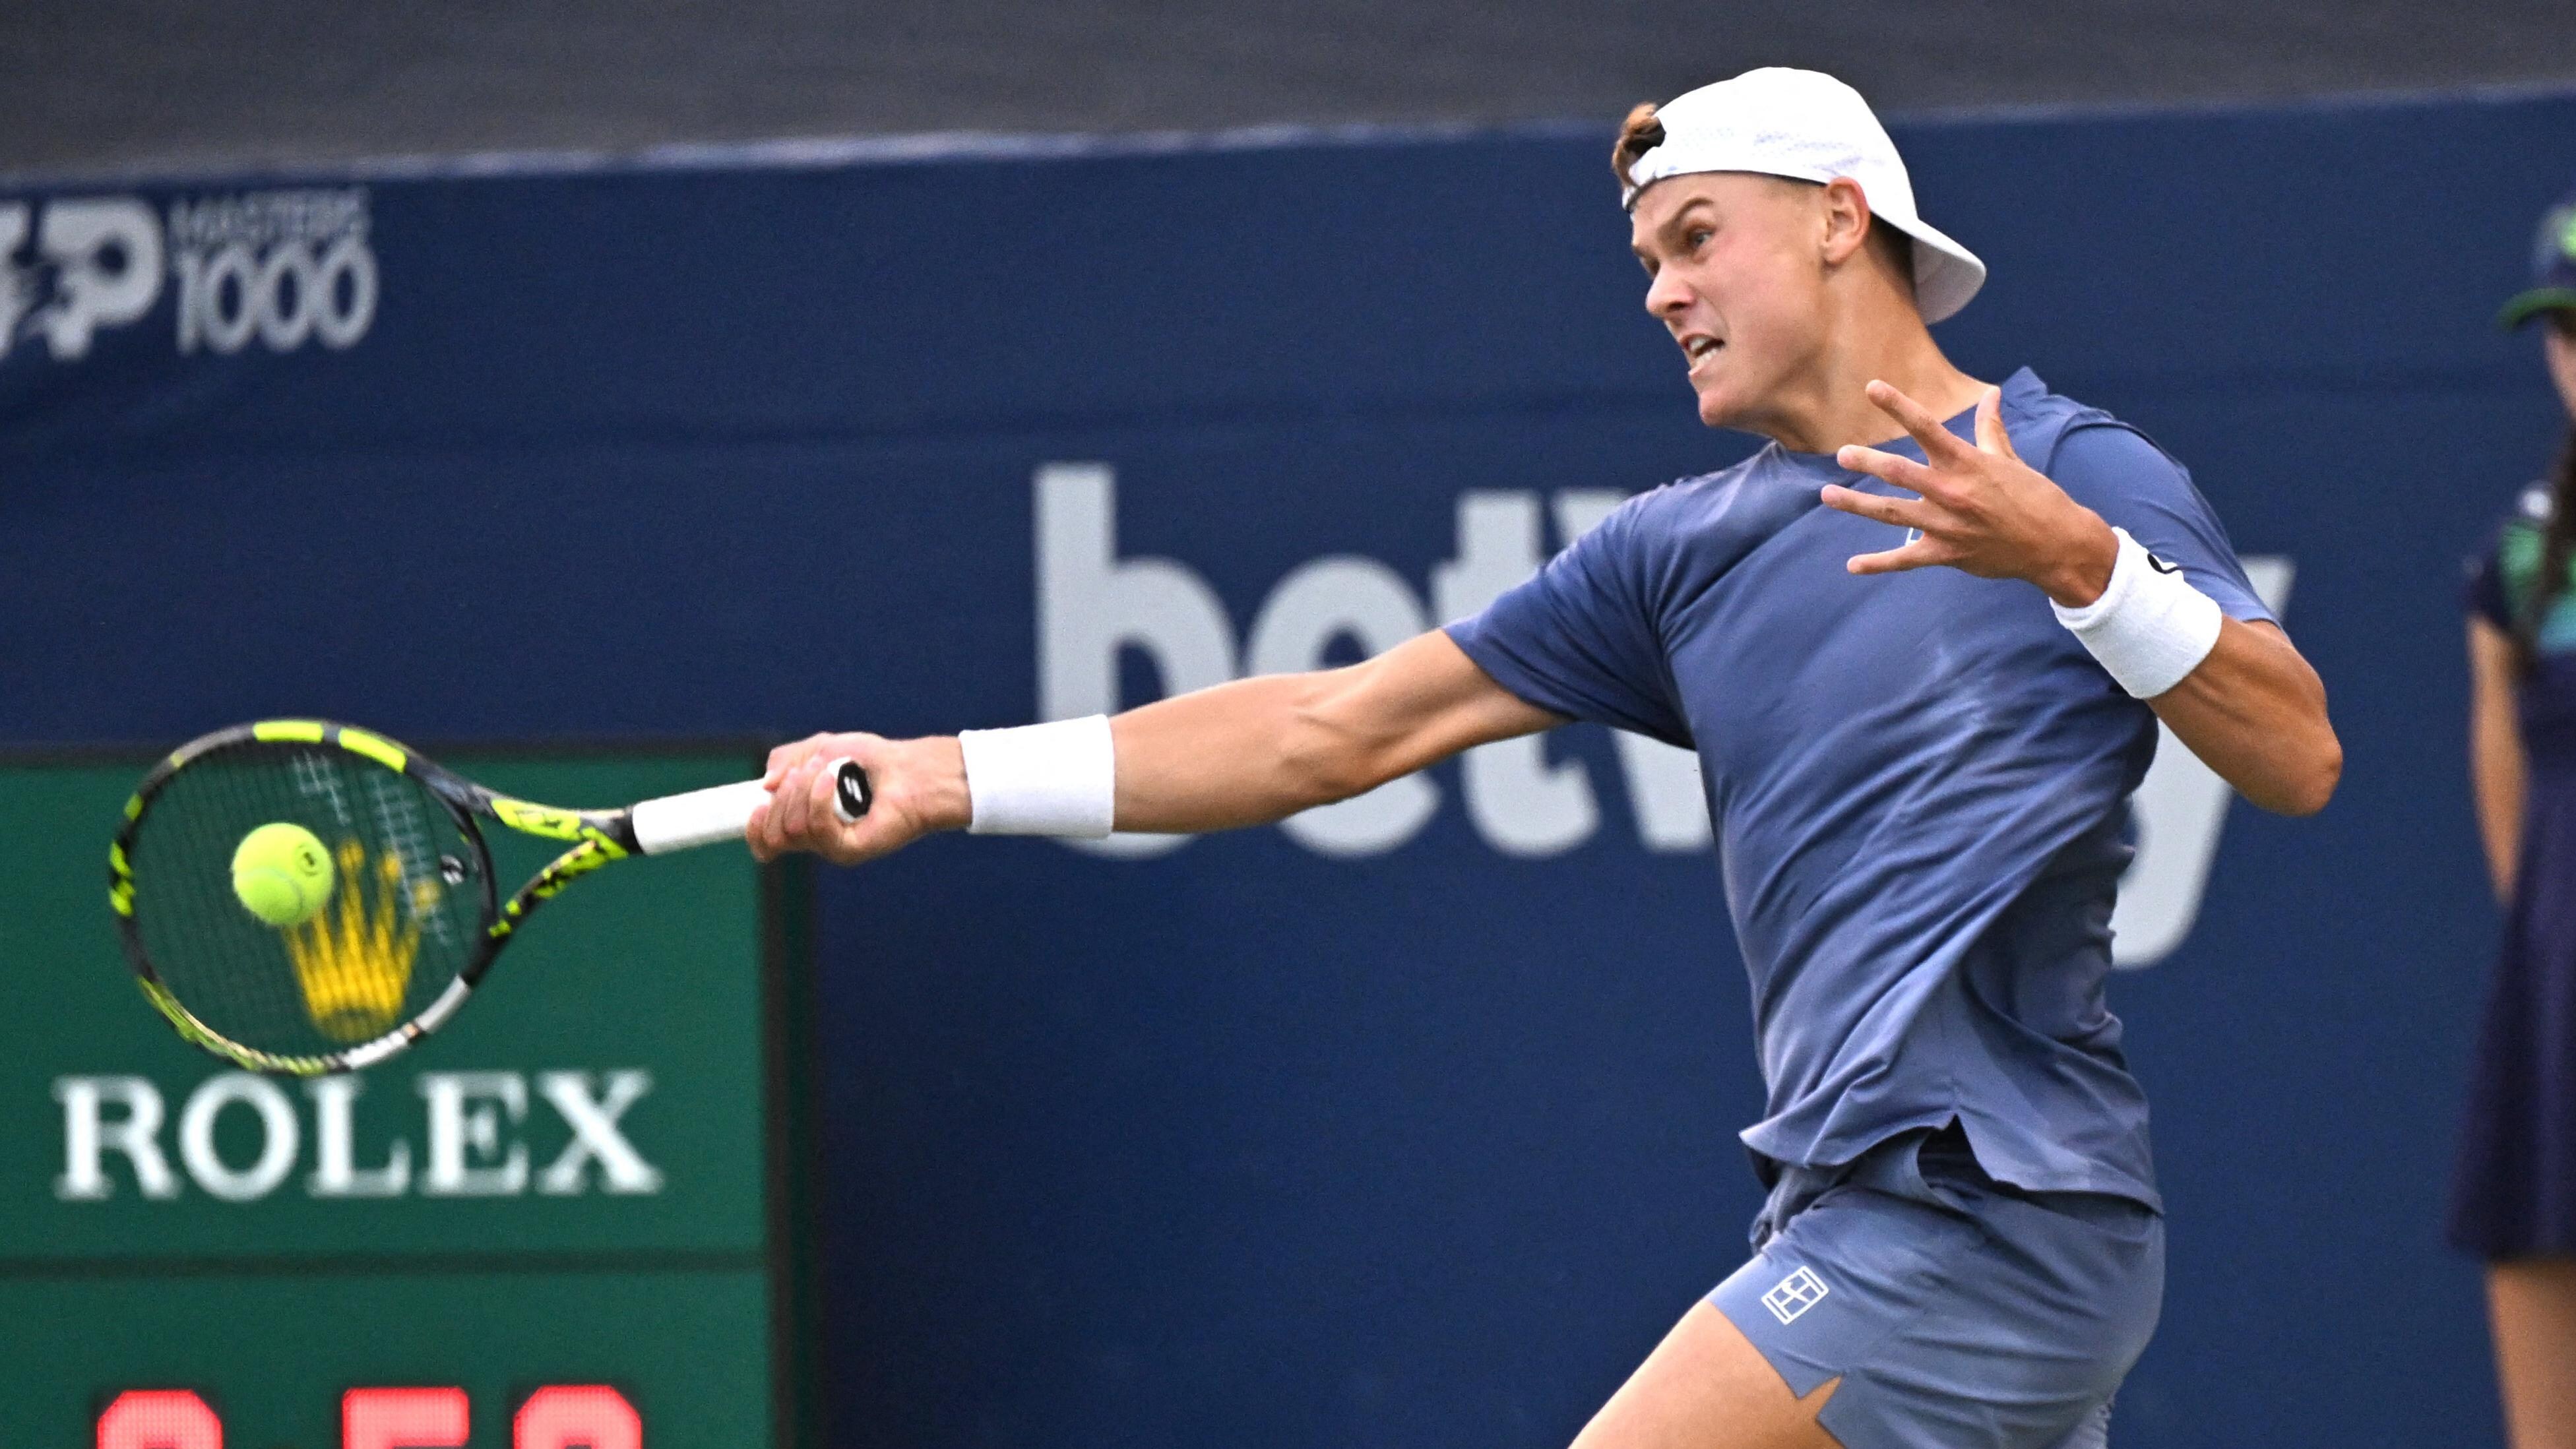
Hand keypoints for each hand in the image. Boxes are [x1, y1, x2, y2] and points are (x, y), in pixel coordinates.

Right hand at [745, 731, 969, 865]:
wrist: (910, 769)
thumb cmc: (871, 760)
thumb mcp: (821, 748)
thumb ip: (787, 760)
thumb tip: (765, 785)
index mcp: (804, 820)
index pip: (765, 843)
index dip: (754, 828)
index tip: (758, 804)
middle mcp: (816, 838)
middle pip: (774, 833)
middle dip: (783, 796)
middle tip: (806, 773)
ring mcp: (832, 846)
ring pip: (792, 829)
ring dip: (804, 791)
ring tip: (829, 772)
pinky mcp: (850, 849)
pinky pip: (817, 830)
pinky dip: (819, 799)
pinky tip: (832, 779)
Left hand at [1820, 381, 2117, 606]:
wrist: (2056, 544)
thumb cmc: (2035, 497)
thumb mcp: (2010, 459)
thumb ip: (1989, 428)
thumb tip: (1991, 393)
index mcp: (1967, 463)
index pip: (1925, 426)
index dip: (1897, 405)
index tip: (1871, 388)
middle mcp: (1951, 492)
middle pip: (1898, 472)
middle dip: (1866, 462)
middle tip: (1842, 454)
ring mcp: (1946, 525)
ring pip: (1891, 513)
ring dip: (1856, 504)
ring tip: (1827, 495)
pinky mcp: (1946, 554)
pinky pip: (1905, 560)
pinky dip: (1877, 563)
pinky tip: (1852, 565)